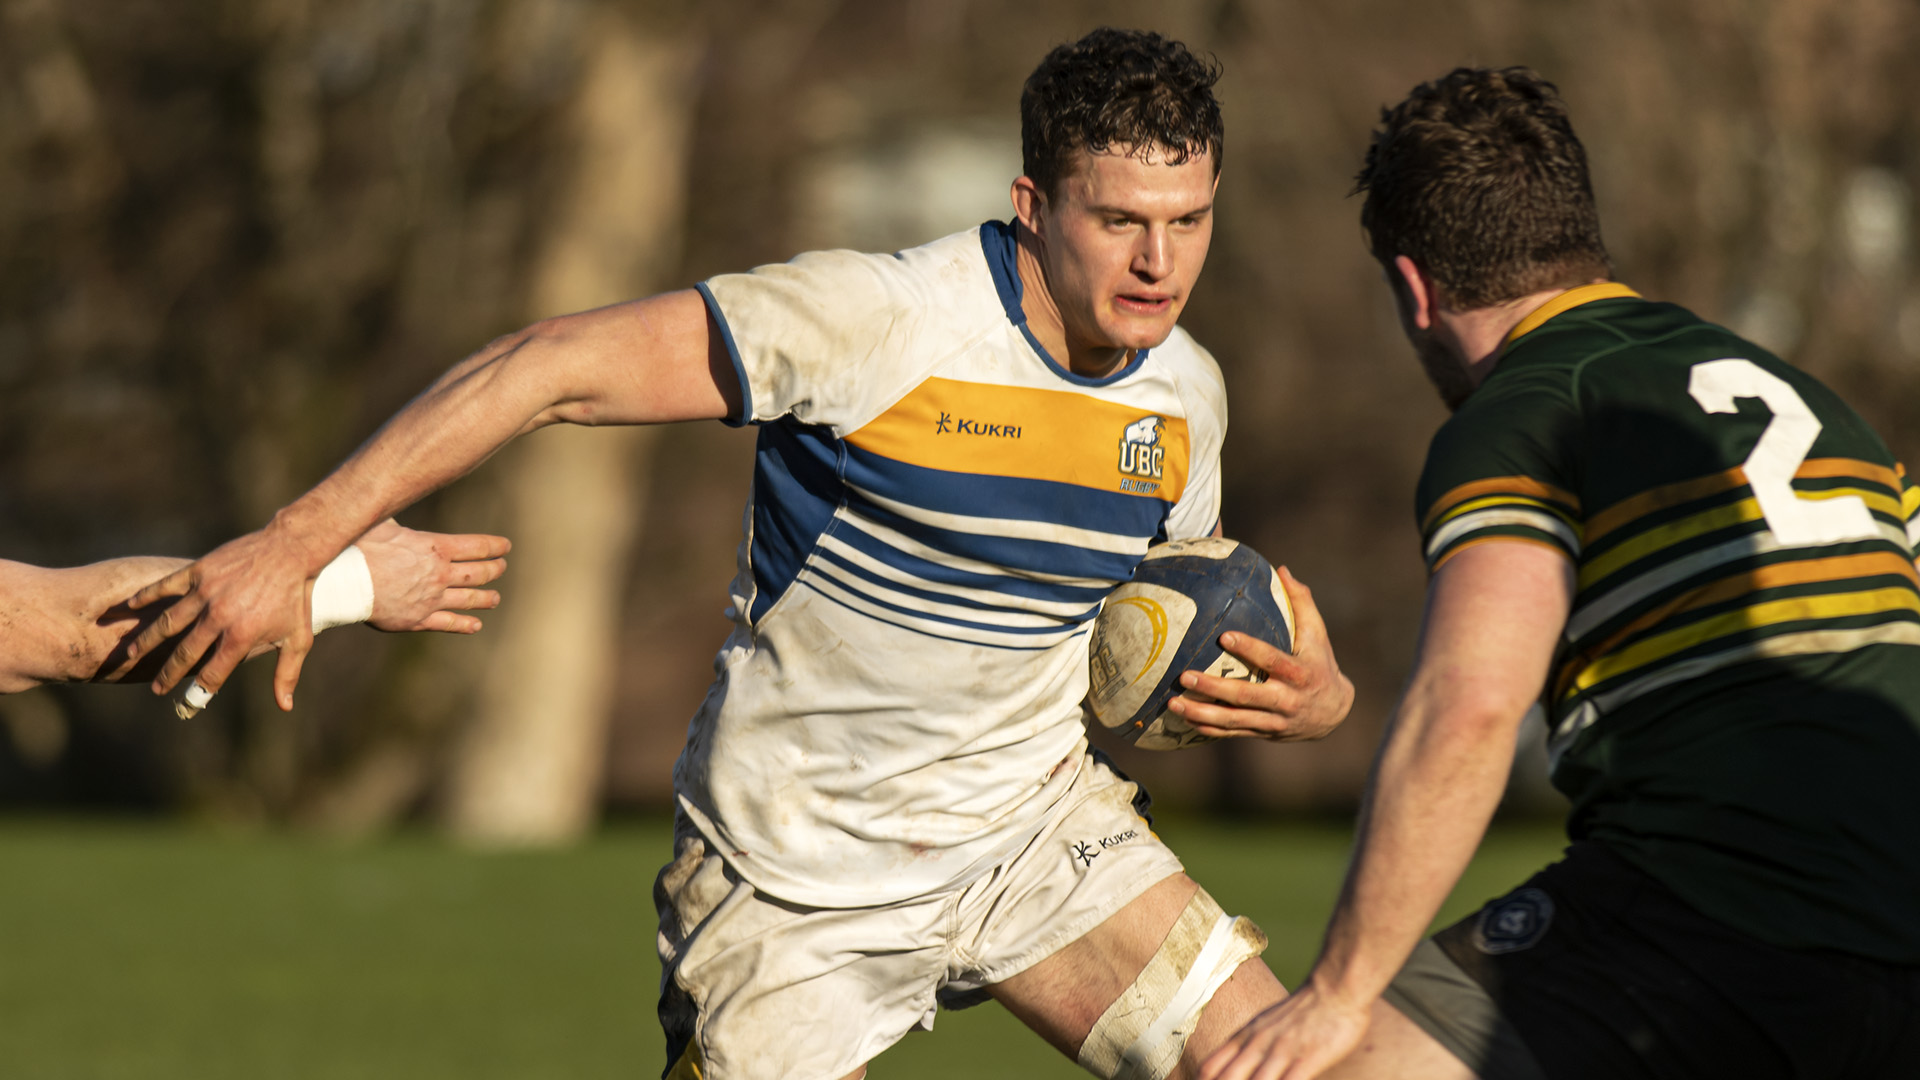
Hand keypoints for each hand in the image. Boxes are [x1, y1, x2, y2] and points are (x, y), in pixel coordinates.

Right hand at [121, 522, 324, 709]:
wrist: (290, 551)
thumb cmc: (296, 598)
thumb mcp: (298, 638)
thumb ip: (287, 673)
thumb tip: (284, 707)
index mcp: (240, 637)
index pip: (212, 674)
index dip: (198, 694)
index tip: (186, 706)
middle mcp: (218, 618)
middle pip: (184, 653)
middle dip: (168, 674)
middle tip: (157, 688)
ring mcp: (205, 593)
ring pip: (167, 622)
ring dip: (147, 640)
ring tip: (131, 654)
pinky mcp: (198, 571)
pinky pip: (165, 586)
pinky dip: (145, 596)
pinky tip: (129, 606)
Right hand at [354, 519, 508, 632]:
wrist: (346, 582)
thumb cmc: (361, 547)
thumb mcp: (384, 522)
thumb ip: (397, 514)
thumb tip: (393, 494)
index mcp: (435, 548)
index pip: (476, 546)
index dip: (494, 546)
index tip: (505, 546)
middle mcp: (440, 574)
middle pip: (478, 573)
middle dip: (494, 570)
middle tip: (502, 568)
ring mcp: (432, 599)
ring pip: (469, 600)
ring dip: (485, 598)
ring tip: (496, 598)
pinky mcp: (419, 619)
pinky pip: (448, 623)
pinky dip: (464, 625)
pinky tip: (475, 625)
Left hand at [1168, 566, 1353, 739]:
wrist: (1334, 712)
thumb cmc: (1320, 663)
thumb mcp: (1318, 634)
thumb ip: (1302, 602)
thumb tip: (1283, 570)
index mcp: (1299, 673)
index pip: (1271, 660)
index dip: (1249, 650)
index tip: (1224, 637)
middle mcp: (1286, 699)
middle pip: (1246, 696)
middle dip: (1214, 687)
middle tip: (1185, 675)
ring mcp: (1273, 720)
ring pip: (1235, 720)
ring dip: (1202, 713)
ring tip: (1173, 702)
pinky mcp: (1263, 732)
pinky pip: (1233, 732)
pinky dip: (1209, 728)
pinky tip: (1185, 719)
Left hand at [1199, 982, 1372, 1079]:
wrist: (1336, 987)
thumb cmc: (1305, 1009)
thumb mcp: (1267, 1023)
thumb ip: (1251, 1045)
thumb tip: (1239, 1065)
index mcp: (1245, 1037)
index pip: (1210, 1068)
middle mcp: (1257, 1044)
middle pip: (1226, 1079)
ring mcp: (1281, 1052)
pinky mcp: (1307, 1059)